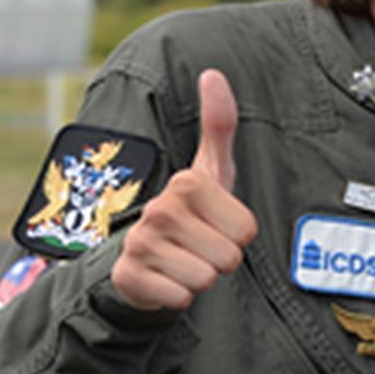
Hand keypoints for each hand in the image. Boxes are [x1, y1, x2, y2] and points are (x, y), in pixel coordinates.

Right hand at [111, 69, 258, 310]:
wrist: (141, 256)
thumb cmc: (190, 212)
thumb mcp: (210, 170)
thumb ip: (219, 125)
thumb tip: (213, 73)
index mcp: (187, 183)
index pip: (246, 230)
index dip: (238, 236)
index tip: (217, 226)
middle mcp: (160, 209)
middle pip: (228, 257)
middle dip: (220, 259)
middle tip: (199, 247)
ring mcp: (139, 243)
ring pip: (204, 280)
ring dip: (199, 278)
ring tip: (183, 261)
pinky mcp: (128, 277)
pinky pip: (179, 299)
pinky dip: (177, 297)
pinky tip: (165, 280)